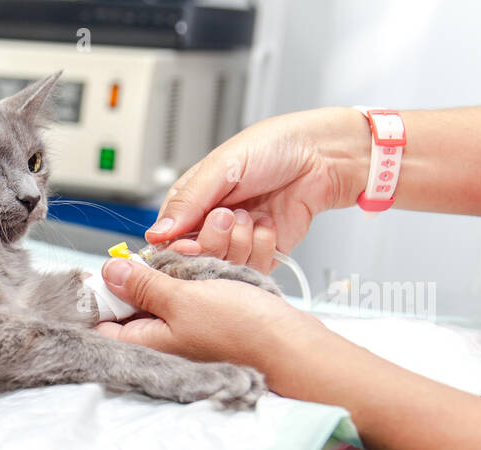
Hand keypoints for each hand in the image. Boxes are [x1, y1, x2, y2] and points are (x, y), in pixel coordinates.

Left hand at [96, 257, 326, 376]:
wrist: (293, 345)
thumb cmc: (243, 331)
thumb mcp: (184, 298)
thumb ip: (143, 285)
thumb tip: (109, 272)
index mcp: (145, 343)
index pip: (103, 322)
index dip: (102, 294)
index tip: (110, 267)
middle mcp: (161, 343)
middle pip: (133, 306)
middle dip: (144, 277)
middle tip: (164, 260)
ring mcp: (184, 336)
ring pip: (163, 297)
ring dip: (174, 274)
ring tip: (195, 264)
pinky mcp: (206, 326)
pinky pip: (191, 298)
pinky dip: (196, 280)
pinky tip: (211, 271)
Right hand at [146, 107, 369, 272]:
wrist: (324, 155)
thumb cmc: (275, 146)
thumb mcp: (223, 166)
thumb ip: (188, 201)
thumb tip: (156, 233)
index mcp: (193, 202)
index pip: (167, 238)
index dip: (176, 246)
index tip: (189, 242)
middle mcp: (211, 225)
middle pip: (192, 258)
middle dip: (212, 242)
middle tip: (229, 217)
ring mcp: (236, 241)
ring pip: (221, 267)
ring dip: (239, 244)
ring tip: (253, 216)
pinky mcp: (261, 255)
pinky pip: (250, 271)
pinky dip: (260, 250)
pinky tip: (268, 226)